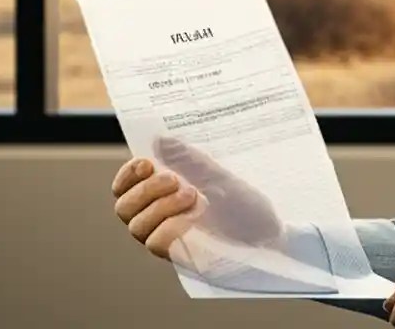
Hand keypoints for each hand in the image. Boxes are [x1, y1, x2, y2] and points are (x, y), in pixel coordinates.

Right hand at [111, 133, 284, 264]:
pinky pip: (155, 242)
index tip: (145, 163)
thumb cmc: (243, 203)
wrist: (270, 231)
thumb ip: (189, 160)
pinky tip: (192, 218)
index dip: (127, 175)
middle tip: (173, 179)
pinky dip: (170, 227)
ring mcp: (165, 237)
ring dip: (161, 206)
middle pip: (124, 206)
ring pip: (137, 225)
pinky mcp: (177, 254)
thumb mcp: (218, 176)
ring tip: (193, 195)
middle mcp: (156, 217)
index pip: (124, 186)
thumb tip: (160, 140)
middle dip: (145, 189)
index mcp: (161, 194)